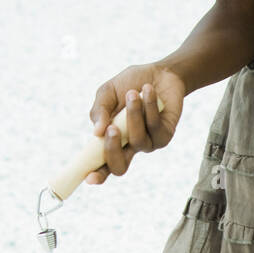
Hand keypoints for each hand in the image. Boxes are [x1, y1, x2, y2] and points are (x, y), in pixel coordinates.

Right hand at [86, 64, 185, 183]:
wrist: (159, 74)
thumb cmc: (131, 84)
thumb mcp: (108, 93)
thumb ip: (99, 110)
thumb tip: (96, 132)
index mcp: (113, 140)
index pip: (104, 164)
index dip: (97, 174)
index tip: (88, 178)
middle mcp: (131, 147)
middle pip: (120, 167)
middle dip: (113, 149)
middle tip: (112, 128)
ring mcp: (149, 143)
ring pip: (138, 141)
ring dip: (133, 115)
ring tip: (133, 93)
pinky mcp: (165, 136)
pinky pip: (155, 127)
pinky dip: (149, 107)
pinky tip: (147, 91)